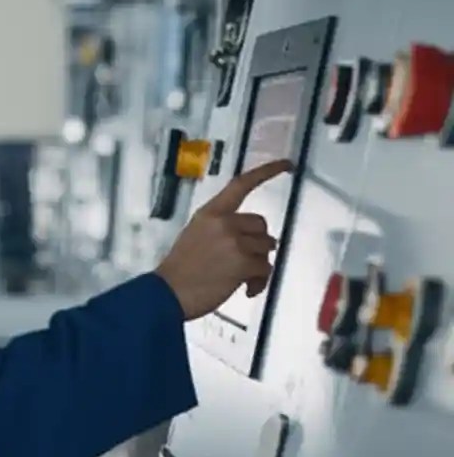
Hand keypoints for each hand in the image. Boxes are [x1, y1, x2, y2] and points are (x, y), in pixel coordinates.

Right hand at [155, 159, 292, 320]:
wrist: (168, 293)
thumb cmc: (180, 268)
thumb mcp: (195, 236)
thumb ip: (218, 229)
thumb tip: (247, 239)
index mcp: (210, 213)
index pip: (241, 185)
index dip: (266, 172)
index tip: (287, 164)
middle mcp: (224, 222)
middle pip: (261, 224)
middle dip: (258, 242)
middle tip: (245, 261)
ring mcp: (235, 242)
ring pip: (267, 247)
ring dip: (259, 264)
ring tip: (243, 280)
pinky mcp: (244, 263)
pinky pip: (266, 269)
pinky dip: (259, 282)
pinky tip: (246, 291)